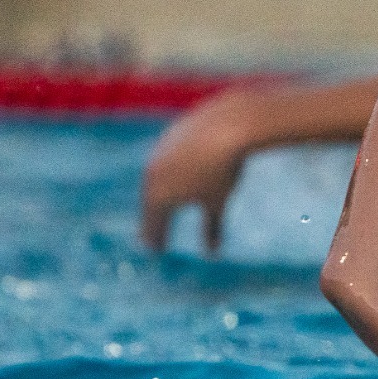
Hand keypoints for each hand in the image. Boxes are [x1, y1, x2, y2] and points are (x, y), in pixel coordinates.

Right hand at [140, 92, 257, 251]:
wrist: (227, 125)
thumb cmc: (222, 170)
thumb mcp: (217, 200)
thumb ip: (212, 227)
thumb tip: (213, 253)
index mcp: (158, 196)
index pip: (154, 224)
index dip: (157, 239)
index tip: (157, 250)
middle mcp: (151, 175)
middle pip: (150, 203)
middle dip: (153, 219)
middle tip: (153, 234)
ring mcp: (158, 152)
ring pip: (156, 178)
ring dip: (158, 194)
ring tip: (160, 204)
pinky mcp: (170, 134)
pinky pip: (167, 158)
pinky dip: (170, 171)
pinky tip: (176, 173)